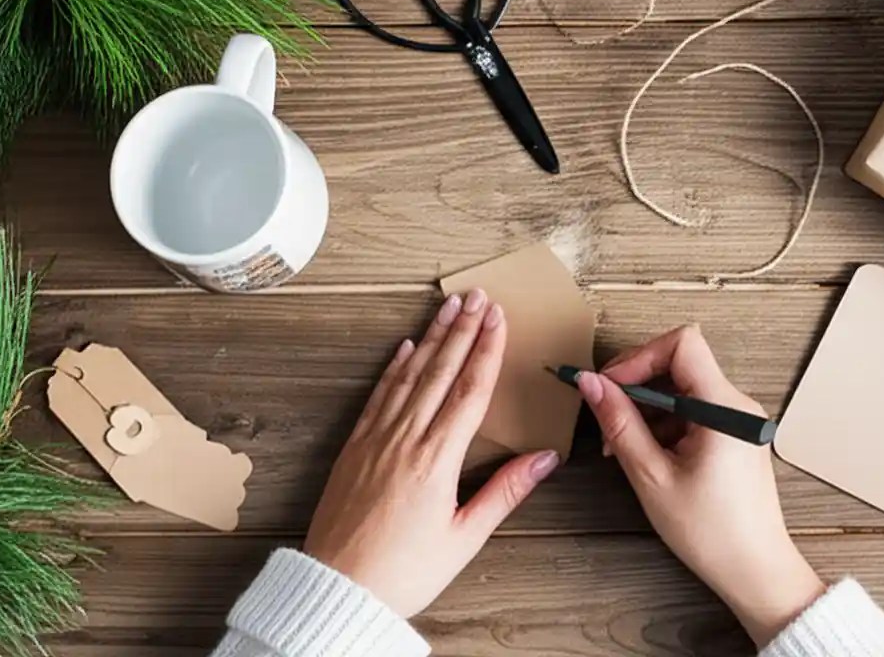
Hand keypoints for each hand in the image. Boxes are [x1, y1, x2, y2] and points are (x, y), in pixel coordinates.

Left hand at [304, 289, 560, 617]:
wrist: (339, 588)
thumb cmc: (404, 571)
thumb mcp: (465, 537)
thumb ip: (505, 492)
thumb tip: (544, 459)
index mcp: (437, 459)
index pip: (470, 390)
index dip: (487, 350)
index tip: (498, 318)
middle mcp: (405, 439)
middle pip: (440, 371)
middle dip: (462, 329)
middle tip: (478, 296)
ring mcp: (375, 439)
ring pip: (408, 375)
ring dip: (430, 337)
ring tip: (447, 307)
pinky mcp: (354, 448)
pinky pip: (377, 396)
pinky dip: (392, 368)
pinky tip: (403, 349)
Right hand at [578, 325, 824, 646]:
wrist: (755, 571)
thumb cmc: (711, 533)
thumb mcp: (652, 476)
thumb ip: (620, 422)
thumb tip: (590, 383)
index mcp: (724, 408)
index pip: (682, 343)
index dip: (640, 357)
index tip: (609, 385)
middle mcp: (737, 405)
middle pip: (679, 363)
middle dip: (636, 385)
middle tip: (606, 418)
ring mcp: (738, 420)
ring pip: (682, 388)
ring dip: (646, 408)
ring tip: (621, 448)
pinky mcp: (734, 435)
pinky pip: (693, 411)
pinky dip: (664, 424)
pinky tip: (645, 455)